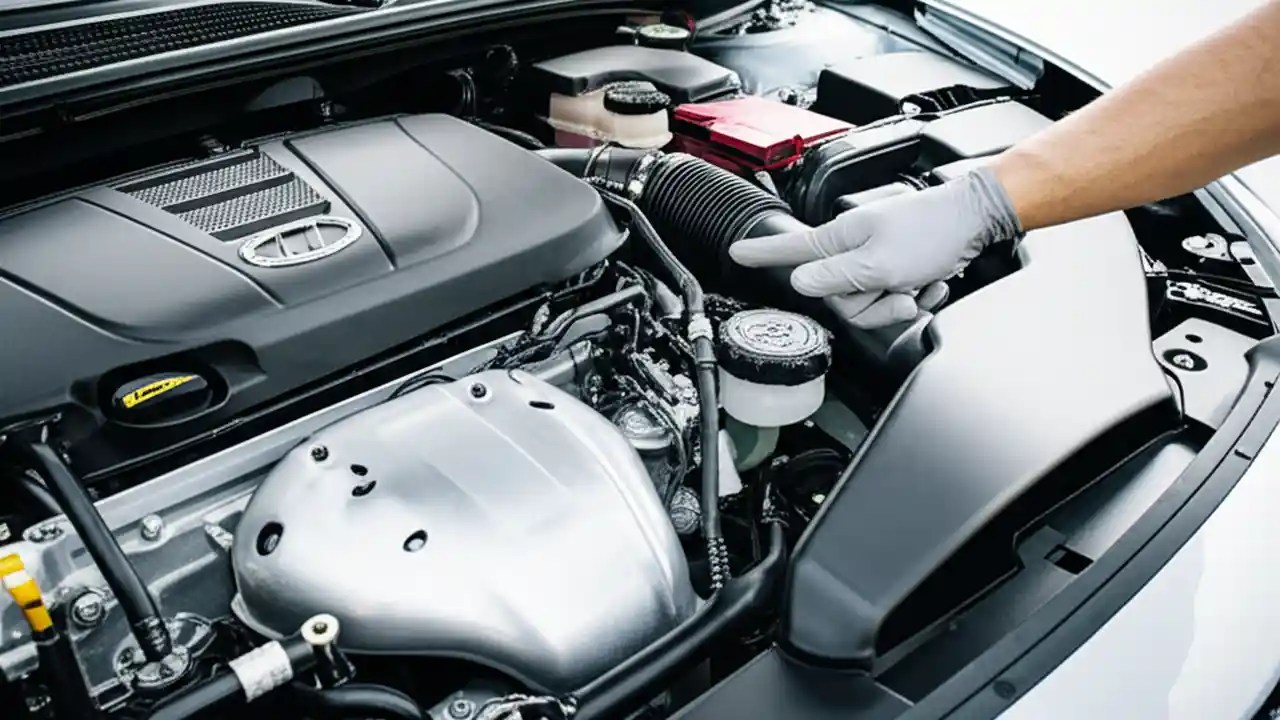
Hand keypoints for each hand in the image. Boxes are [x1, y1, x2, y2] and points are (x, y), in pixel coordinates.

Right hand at [730, 167, 1022, 327]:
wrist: (979, 219)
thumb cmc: (932, 232)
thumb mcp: (878, 264)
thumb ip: (835, 279)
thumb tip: (801, 284)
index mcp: (840, 239)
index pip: (789, 249)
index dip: (761, 253)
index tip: (736, 252)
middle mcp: (854, 246)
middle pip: (838, 295)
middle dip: (872, 304)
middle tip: (897, 292)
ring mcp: (877, 256)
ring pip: (869, 302)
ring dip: (899, 302)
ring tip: (919, 285)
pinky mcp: (899, 266)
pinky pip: (894, 297)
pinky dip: (917, 296)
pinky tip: (931, 284)